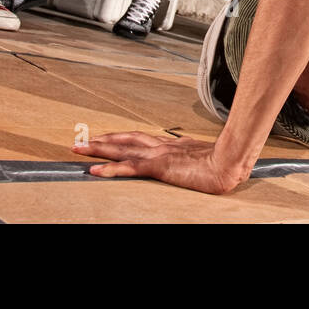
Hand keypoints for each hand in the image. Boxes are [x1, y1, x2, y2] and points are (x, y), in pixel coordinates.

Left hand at [73, 132, 244, 193]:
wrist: (230, 160)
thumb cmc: (223, 162)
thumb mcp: (205, 160)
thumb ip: (195, 160)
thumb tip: (196, 162)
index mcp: (171, 145)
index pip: (140, 139)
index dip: (122, 138)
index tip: (108, 138)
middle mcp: (161, 146)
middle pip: (126, 139)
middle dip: (104, 139)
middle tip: (83, 139)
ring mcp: (158, 155)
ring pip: (121, 149)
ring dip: (98, 148)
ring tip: (78, 148)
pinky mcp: (158, 166)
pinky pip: (128, 168)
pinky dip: (109, 169)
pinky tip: (94, 170)